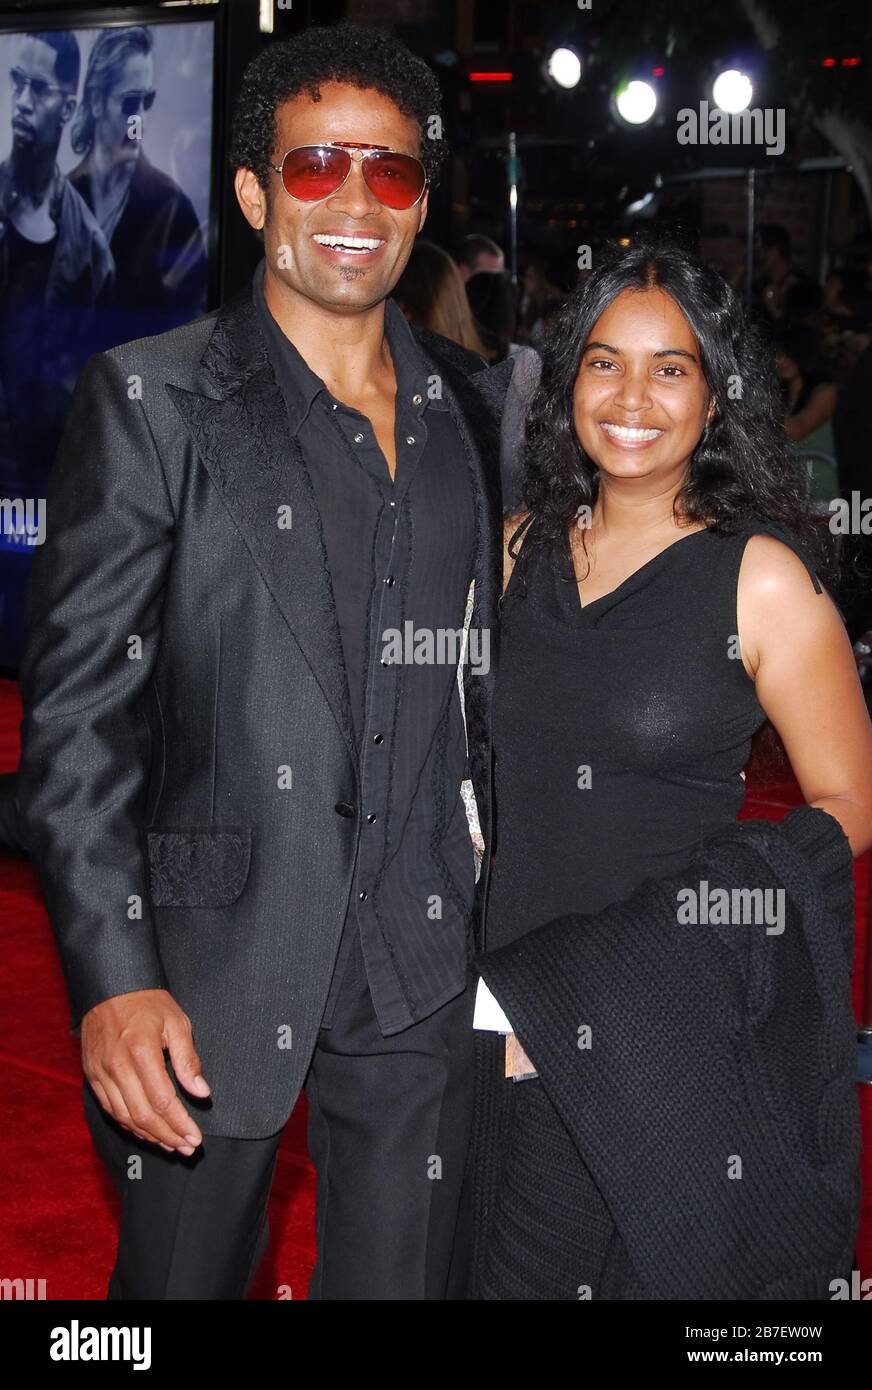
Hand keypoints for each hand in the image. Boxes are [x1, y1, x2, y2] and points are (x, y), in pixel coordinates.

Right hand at [82, 989, 210, 1154]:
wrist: (109, 987)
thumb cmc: (148, 1002)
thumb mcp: (177, 1023)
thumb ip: (189, 1059)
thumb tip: (202, 1092)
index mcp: (141, 1052)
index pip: (163, 1101)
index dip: (180, 1124)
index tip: (196, 1137)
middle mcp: (117, 1067)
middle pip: (143, 1116)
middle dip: (168, 1137)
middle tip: (188, 1148)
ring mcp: (101, 1073)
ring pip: (125, 1118)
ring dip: (150, 1137)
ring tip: (172, 1145)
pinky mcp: (92, 1076)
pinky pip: (111, 1110)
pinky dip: (130, 1126)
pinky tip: (147, 1132)